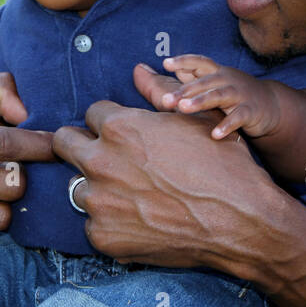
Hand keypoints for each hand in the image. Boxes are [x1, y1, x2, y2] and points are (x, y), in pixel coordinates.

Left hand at [52, 64, 285, 269]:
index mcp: (120, 127)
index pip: (92, 113)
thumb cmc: (222, 166)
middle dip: (84, 145)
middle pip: (65, 142)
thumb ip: (158, 92)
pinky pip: (93, 222)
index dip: (113, 121)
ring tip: (134, 194)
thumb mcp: (195, 120)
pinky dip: (112, 221)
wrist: (240, 223)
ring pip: (78, 186)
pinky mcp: (102, 237)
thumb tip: (138, 69)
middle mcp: (100, 162)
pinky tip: (141, 220)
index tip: (127, 134)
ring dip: (98, 186)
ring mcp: (98, 203)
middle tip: (113, 158)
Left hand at [159, 54, 282, 139]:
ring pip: (219, 96)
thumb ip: (195, 75)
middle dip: (184, 90)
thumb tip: (170, 66)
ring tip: (183, 109)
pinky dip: (227, 125)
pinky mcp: (251, 111)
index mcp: (219, 72)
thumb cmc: (237, 93)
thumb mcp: (218, 82)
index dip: (184, 61)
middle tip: (165, 100)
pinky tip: (214, 135)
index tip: (166, 63)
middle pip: (204, 82)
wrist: (272, 104)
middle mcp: (228, 80)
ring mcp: (240, 94)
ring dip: (200, 101)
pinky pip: (238, 117)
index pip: (200, 62)